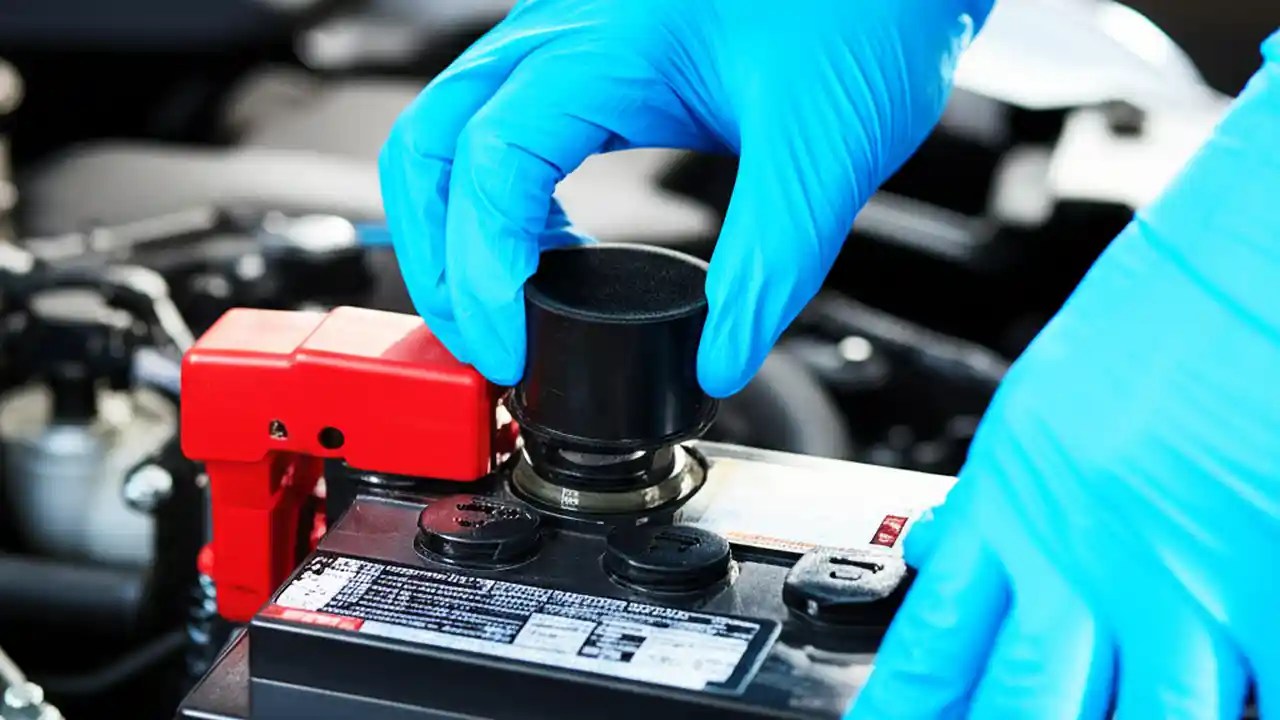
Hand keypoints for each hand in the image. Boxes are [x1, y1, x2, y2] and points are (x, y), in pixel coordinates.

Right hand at [378, 0, 990, 394]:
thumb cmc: (865, 8)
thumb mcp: (823, 153)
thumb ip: (767, 269)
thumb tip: (718, 359)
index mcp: (605, 44)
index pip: (489, 161)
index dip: (482, 268)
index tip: (510, 346)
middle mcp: (564, 33)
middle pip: (429, 148)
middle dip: (437, 261)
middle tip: (483, 345)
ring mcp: (567, 43)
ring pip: (449, 139)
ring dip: (452, 236)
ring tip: (497, 317)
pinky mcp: (589, 64)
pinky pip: (500, 135)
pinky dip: (495, 209)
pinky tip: (540, 256)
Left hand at [851, 31, 1279, 719]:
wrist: (1255, 265)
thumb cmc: (1160, 316)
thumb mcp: (1041, 404)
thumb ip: (996, 496)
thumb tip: (952, 550)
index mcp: (1017, 510)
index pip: (937, 645)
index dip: (903, 708)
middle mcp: (1090, 566)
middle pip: (1022, 708)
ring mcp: (1186, 595)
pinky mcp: (1269, 605)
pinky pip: (1250, 700)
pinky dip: (1229, 708)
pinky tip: (1213, 700)